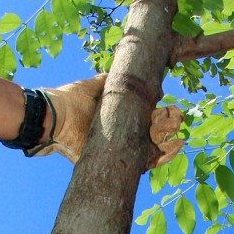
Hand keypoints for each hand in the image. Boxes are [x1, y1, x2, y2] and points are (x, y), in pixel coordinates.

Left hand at [39, 76, 183, 166]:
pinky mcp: (116, 163)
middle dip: (168, 128)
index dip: (162, 115)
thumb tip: (123, 69)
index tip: (173, 109)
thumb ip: (108, 79)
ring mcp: (121, 151)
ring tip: (178, 136)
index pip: (147, 118)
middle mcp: (122, 136)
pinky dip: (160, 157)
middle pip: (153, 134)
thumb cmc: (71, 101)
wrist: (54, 118)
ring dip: (168, 144)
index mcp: (120, 118)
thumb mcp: (93, 86)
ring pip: (152, 150)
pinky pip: (143, 164)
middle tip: (178, 119)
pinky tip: (173, 147)